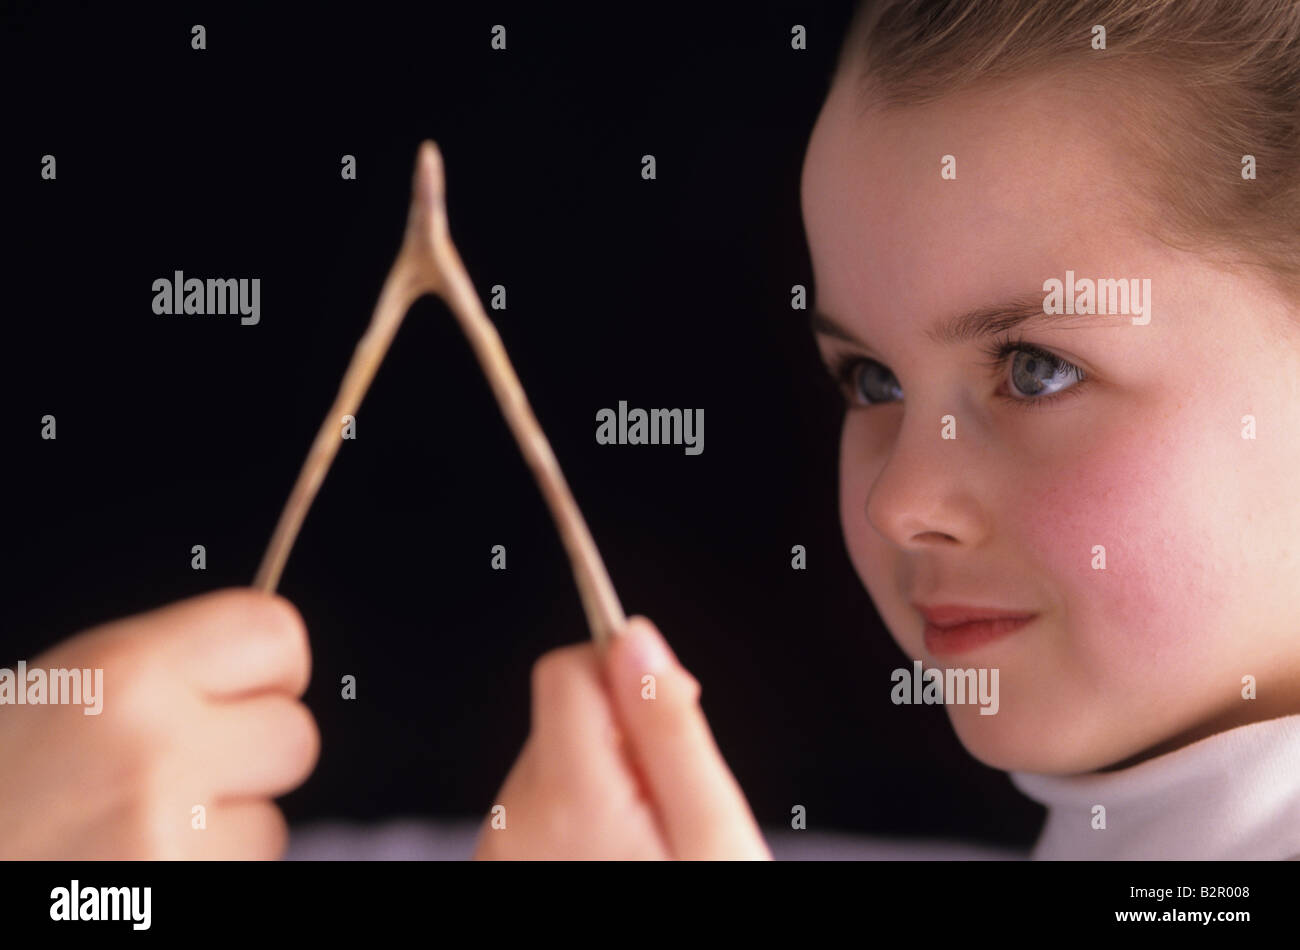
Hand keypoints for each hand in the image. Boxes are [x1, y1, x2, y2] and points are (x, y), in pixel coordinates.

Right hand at [0, 588, 319, 858]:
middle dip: (250, 759)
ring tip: (127, 839)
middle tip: (182, 776)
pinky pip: (240, 880)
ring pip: (269, 825)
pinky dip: (201, 879)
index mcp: (123, 673)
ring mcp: (168, 841)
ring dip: (222, 834)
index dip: (268, 669)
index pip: (276, 635)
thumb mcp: (53, 695)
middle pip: (294, 737)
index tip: (248, 691)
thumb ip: (157, 679)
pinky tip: (126, 879)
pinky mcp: (178, 907)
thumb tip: (257, 675)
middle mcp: (155, 750)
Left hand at [473, 616, 770, 859]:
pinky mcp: (502, 868)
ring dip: (609, 781)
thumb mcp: (710, 831)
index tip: (671, 713)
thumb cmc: (702, 917)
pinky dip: (585, 819)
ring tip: (652, 844)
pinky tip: (622, 861)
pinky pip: (541, 811)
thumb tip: (635, 636)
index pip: (567, 670)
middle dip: (627, 738)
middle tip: (675, 805)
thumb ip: (668, 727)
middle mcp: (514, 819)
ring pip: (557, 763)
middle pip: (566, 716)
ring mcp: (500, 850)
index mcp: (567, 797)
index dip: (626, 671)